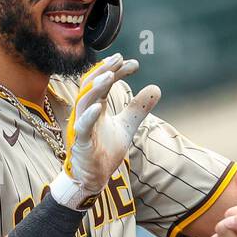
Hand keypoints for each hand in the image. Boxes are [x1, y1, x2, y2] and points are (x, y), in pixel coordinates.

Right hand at [52, 54, 159, 208]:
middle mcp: (86, 112)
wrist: (94, 178)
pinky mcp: (80, 142)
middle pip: (90, 84)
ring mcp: (81, 126)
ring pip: (84, 101)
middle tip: (119, 58)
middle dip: (104, 70)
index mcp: (96, 106)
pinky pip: (82, 127)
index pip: (103, 81)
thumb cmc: (105, 150)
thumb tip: (156, 88)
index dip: (117, 70)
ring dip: (96, 87)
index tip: (133, 63)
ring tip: (110, 76)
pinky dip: (89, 116)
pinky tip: (99, 107)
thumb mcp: (127, 126)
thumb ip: (138, 108)